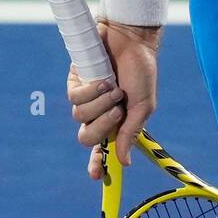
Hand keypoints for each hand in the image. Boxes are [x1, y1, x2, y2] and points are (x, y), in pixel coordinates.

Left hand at [66, 22, 160, 177]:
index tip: (96, 177)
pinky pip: (74, 98)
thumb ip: (131, 132)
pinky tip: (104, 78)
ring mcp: (85, 99)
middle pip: (86, 138)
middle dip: (102, 126)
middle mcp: (98, 113)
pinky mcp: (75, 83)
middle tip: (117, 111)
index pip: (102, 149)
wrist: (132, 40)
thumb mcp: (143, 105)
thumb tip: (124, 162)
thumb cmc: (141, 71)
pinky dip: (90, 90)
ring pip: (80, 117)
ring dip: (99, 103)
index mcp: (116, 122)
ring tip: (113, 86)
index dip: (97, 164)